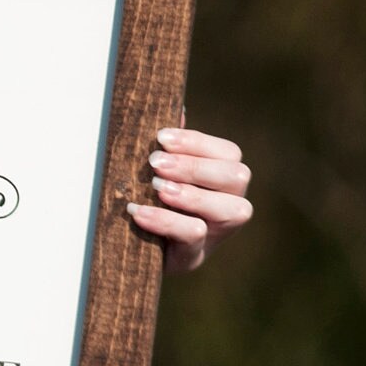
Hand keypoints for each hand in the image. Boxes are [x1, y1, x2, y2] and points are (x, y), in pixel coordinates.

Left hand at [125, 125, 251, 273]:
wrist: (128, 249)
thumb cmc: (148, 199)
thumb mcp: (156, 171)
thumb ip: (169, 146)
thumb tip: (175, 109)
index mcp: (223, 179)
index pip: (228, 153)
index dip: (197, 142)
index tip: (160, 137)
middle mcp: (230, 204)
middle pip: (237, 177)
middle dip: (195, 166)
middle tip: (154, 163)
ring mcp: (217, 234)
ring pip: (232, 210)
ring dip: (192, 194)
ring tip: (155, 186)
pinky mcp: (196, 256)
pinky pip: (194, 235)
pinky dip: (166, 220)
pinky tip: (138, 211)